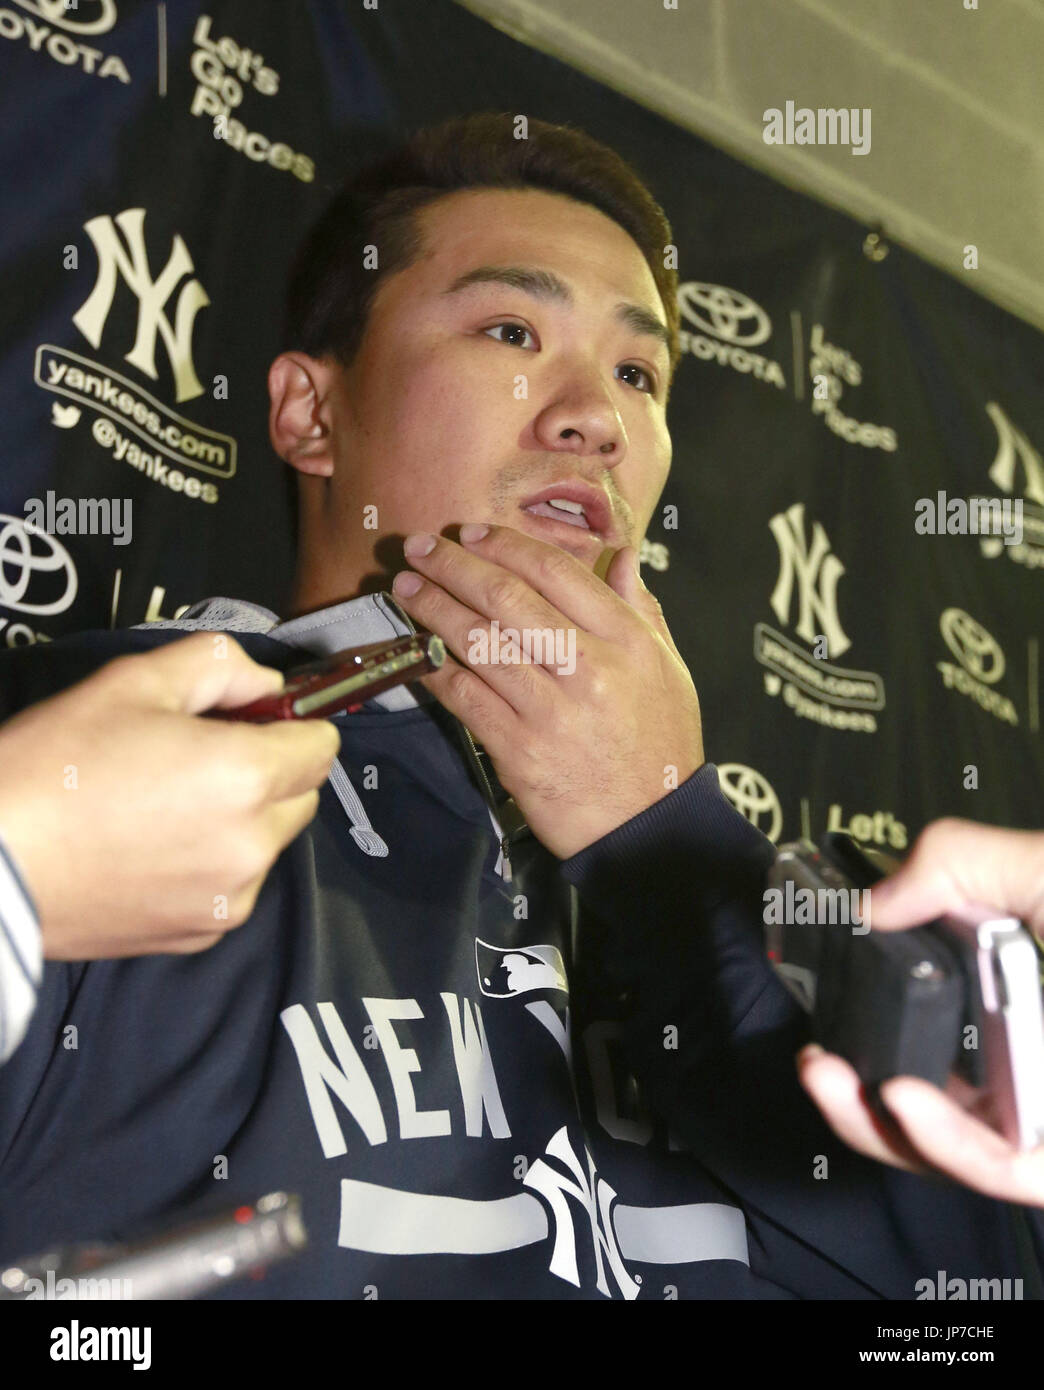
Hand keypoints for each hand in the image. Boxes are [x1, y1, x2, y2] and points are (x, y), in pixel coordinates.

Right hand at [0, 633, 339, 958]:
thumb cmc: (51, 769)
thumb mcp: (133, 682)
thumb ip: (220, 666)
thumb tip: (266, 684)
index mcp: (247, 775)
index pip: (322, 744)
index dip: (290, 723)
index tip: (251, 718)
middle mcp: (253, 843)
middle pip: (303, 794)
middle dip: (269, 770)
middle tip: (198, 756)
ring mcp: (230, 896)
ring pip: (270, 841)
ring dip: (243, 819)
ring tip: (165, 804)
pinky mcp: (201, 933)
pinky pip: (235, 885)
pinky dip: (213, 864)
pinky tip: (153, 846)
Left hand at [390, 523, 703, 859]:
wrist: (651, 827)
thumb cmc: (660, 746)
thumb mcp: (669, 669)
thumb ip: (641, 609)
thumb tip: (622, 557)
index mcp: (627, 640)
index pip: (556, 572)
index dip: (505, 545)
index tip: (470, 533)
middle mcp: (588, 667)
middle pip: (507, 597)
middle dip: (454, 566)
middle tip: (418, 548)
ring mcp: (551, 709)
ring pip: (479, 641)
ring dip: (434, 608)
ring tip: (405, 588)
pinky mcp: (520, 749)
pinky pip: (466, 697)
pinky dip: (436, 669)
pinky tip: (416, 650)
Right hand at [796, 817, 1043, 1206]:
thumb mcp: (1037, 866)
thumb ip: (950, 861)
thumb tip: (873, 902)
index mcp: (1005, 1002)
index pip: (916, 1030)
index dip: (858, 1026)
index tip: (818, 1009)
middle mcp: (1020, 1066)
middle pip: (913, 1101)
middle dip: (847, 1093)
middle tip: (814, 1061)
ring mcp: (1042, 1114)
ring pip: (943, 1148)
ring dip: (873, 1124)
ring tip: (834, 1077)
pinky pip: (996, 1166)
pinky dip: (941, 1141)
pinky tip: (904, 1098)